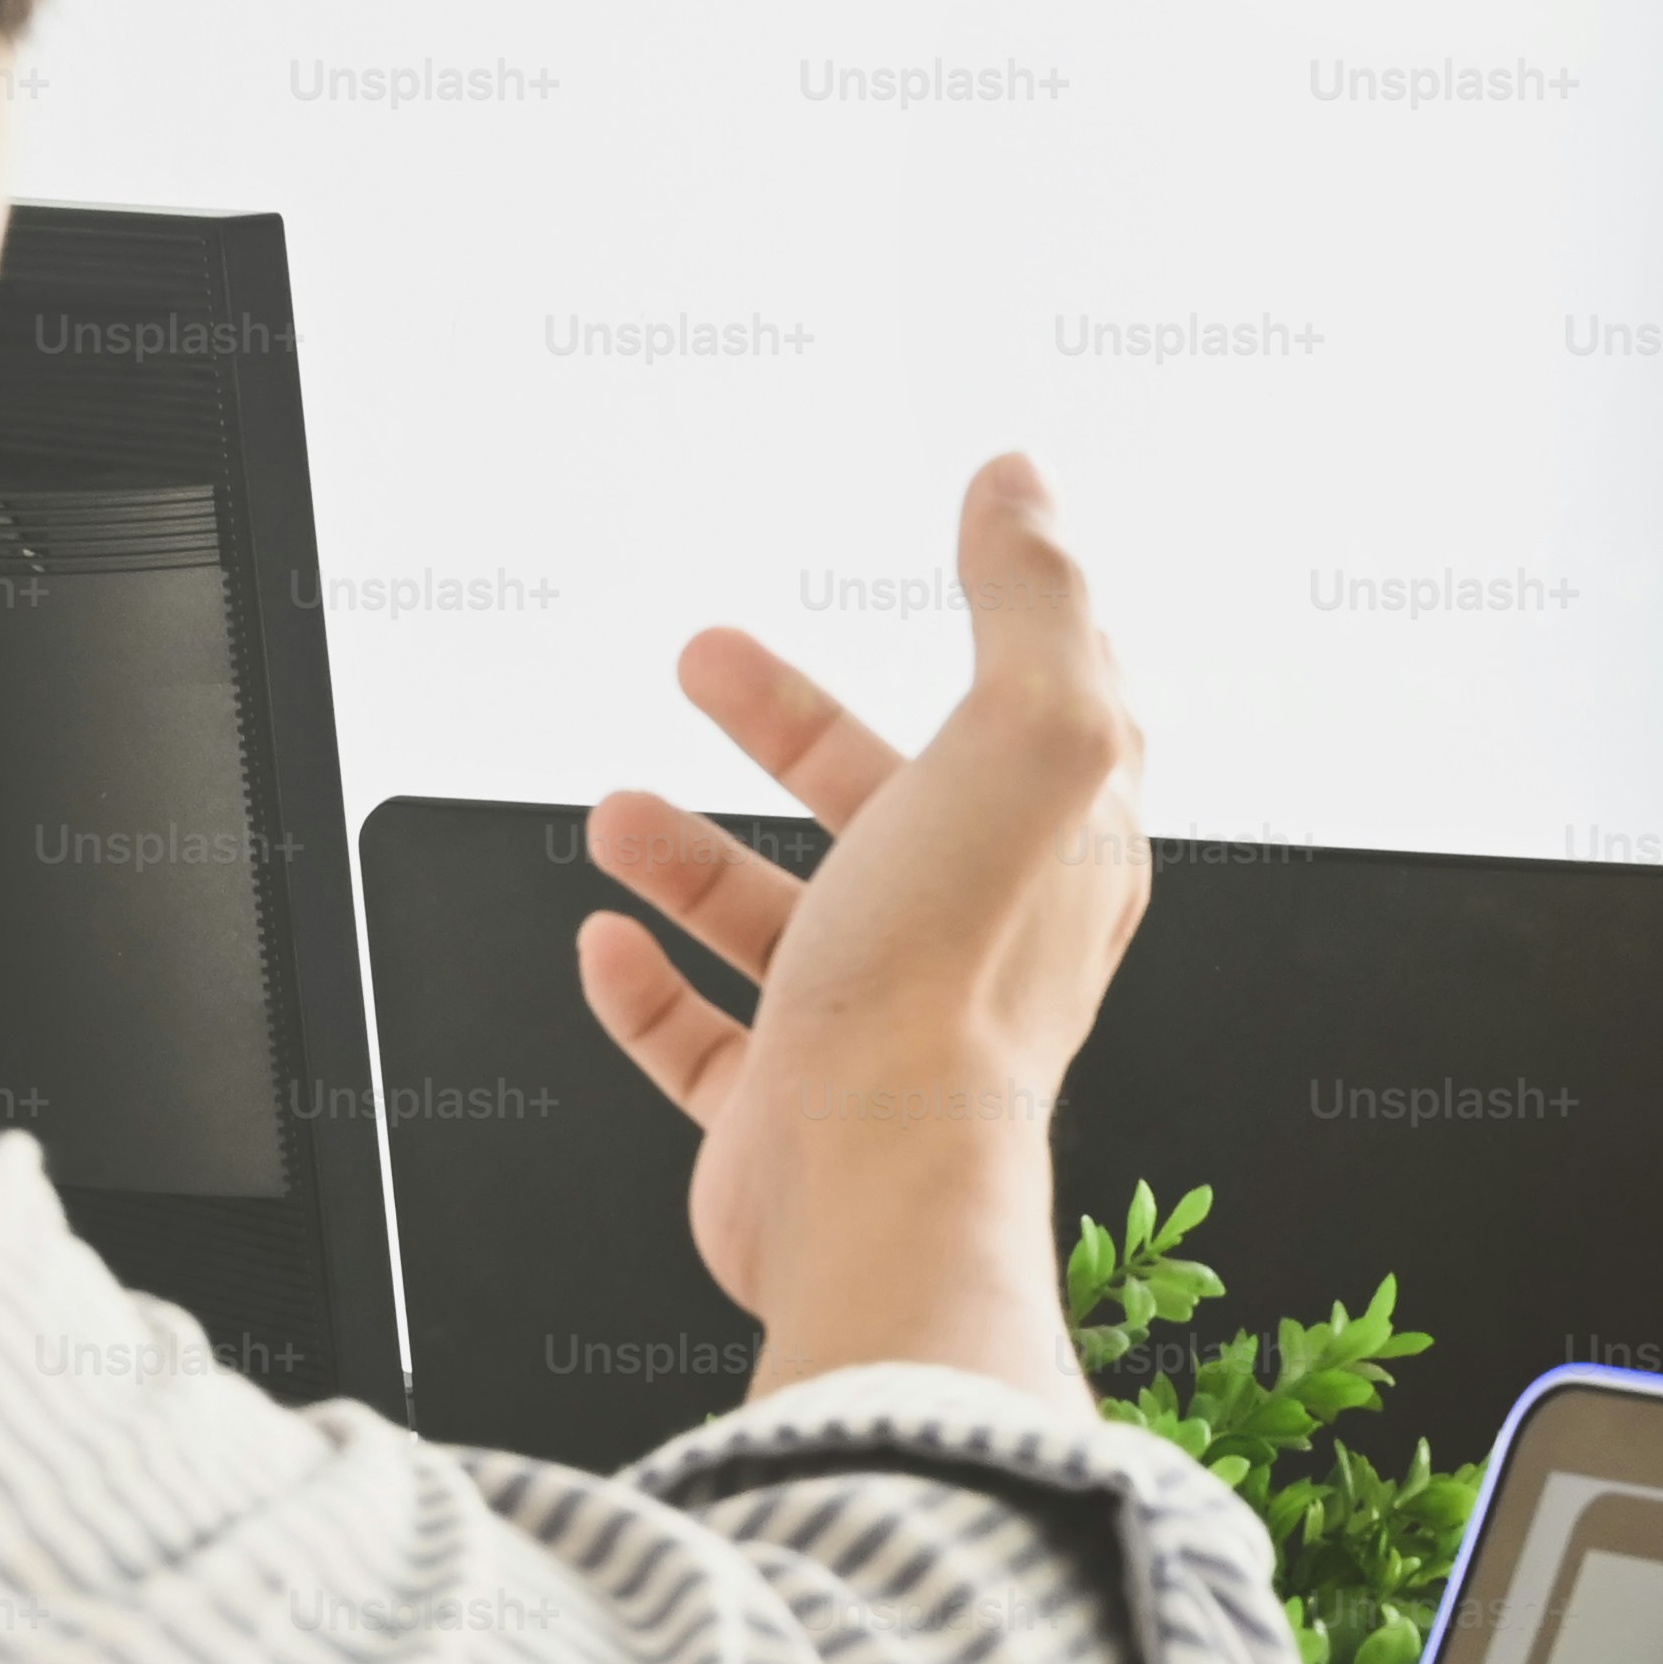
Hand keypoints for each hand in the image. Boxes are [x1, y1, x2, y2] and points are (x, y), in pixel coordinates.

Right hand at [573, 456, 1153, 1409]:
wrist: (875, 1180)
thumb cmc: (949, 969)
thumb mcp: (1023, 731)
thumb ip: (1029, 599)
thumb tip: (1024, 483)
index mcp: (1057, 853)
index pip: (1046, 716)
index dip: (1002, 626)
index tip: (957, 543)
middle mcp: (974, 943)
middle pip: (882, 805)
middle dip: (791, 727)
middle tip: (706, 658)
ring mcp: (875, 1036)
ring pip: (782, 925)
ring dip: (694, 861)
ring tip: (614, 808)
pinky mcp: (787, 1119)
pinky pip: (704, 1049)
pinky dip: (649, 995)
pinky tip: (605, 944)